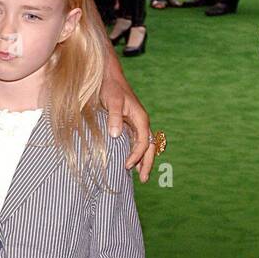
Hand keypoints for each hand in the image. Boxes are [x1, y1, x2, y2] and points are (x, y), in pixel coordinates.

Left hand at [100, 54, 155, 180]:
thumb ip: (114, 118)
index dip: (136, 156)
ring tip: (140, 177)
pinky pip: (136, 142)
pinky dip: (136, 154)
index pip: (143, 142)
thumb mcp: (112, 101)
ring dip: (143, 160)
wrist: (109, 77)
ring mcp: (136, 124)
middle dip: (146, 163)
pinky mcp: (129, 124)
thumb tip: (116, 135)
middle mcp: (141, 123)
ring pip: (144, 146)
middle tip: (143, 180)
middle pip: (149, 147)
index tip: (127, 166)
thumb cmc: (111, 88)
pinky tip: (130, 163)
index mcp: (141, 119)